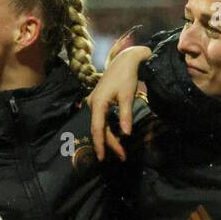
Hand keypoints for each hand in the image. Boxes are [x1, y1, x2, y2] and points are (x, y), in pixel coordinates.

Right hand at [88, 45, 150, 162]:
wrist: (125, 60)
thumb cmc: (126, 77)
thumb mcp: (128, 96)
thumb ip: (126, 115)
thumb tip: (126, 134)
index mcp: (98, 103)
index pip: (98, 128)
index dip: (100, 144)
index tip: (102, 158)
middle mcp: (93, 104)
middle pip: (99, 129)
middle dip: (110, 144)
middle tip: (122, 156)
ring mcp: (94, 103)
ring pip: (100, 125)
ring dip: (110, 138)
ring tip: (121, 151)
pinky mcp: (99, 102)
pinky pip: (102, 120)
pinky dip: (109, 129)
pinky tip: (116, 137)